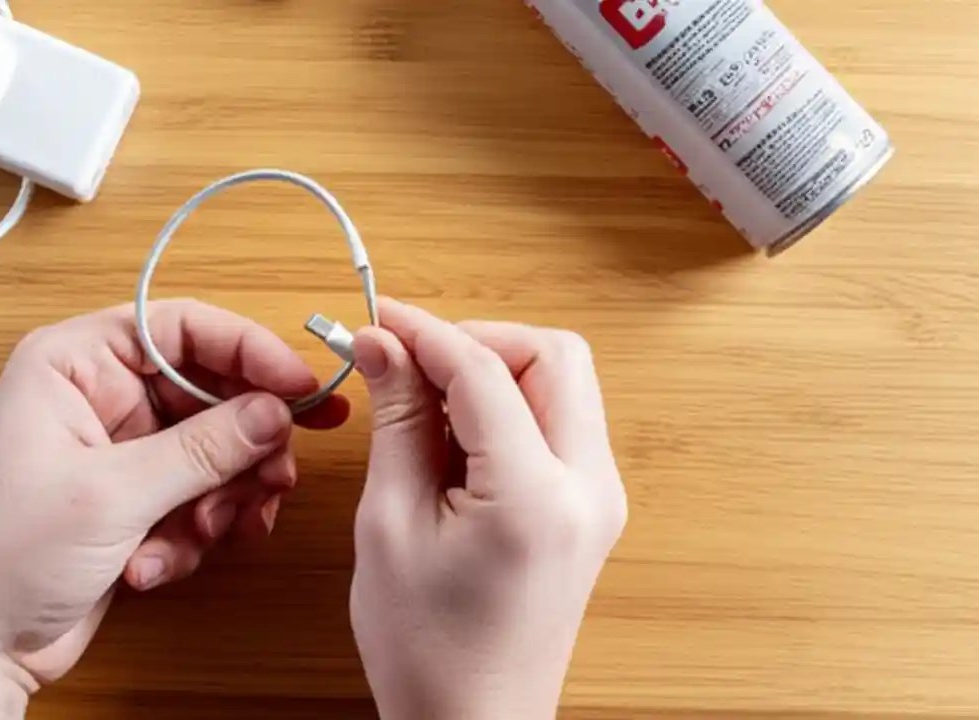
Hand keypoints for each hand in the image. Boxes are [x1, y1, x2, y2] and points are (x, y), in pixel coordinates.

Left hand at [0, 301, 348, 718]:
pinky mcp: (128, 498)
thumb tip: (274, 410)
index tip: (302, 387)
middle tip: (275, 478)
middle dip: (243, 443)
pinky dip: (192, 531)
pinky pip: (194, 494)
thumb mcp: (112, 494)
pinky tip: (156, 563)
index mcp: (72, 363)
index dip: (249, 351)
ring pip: (211, 448)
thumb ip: (204, 447)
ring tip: (205, 533)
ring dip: (219, 497)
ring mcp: (114, 449)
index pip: (181, 328)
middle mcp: (95, 396)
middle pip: (207, 391)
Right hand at [349, 299, 625, 719]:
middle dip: (477, 341)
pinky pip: (560, 422)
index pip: (485, 370)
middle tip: (410, 364)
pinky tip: (456, 439)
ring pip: (562, 381)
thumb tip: (383, 345)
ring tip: (426, 409)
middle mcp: (589, 489)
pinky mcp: (592, 507)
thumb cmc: (426, 648)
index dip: (424, 333)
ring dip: (495, 372)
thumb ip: (397, 423)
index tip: (377, 322)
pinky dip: (509, 408)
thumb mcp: (390, 525)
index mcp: (535, 497)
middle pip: (552, 354)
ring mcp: (600, 498)